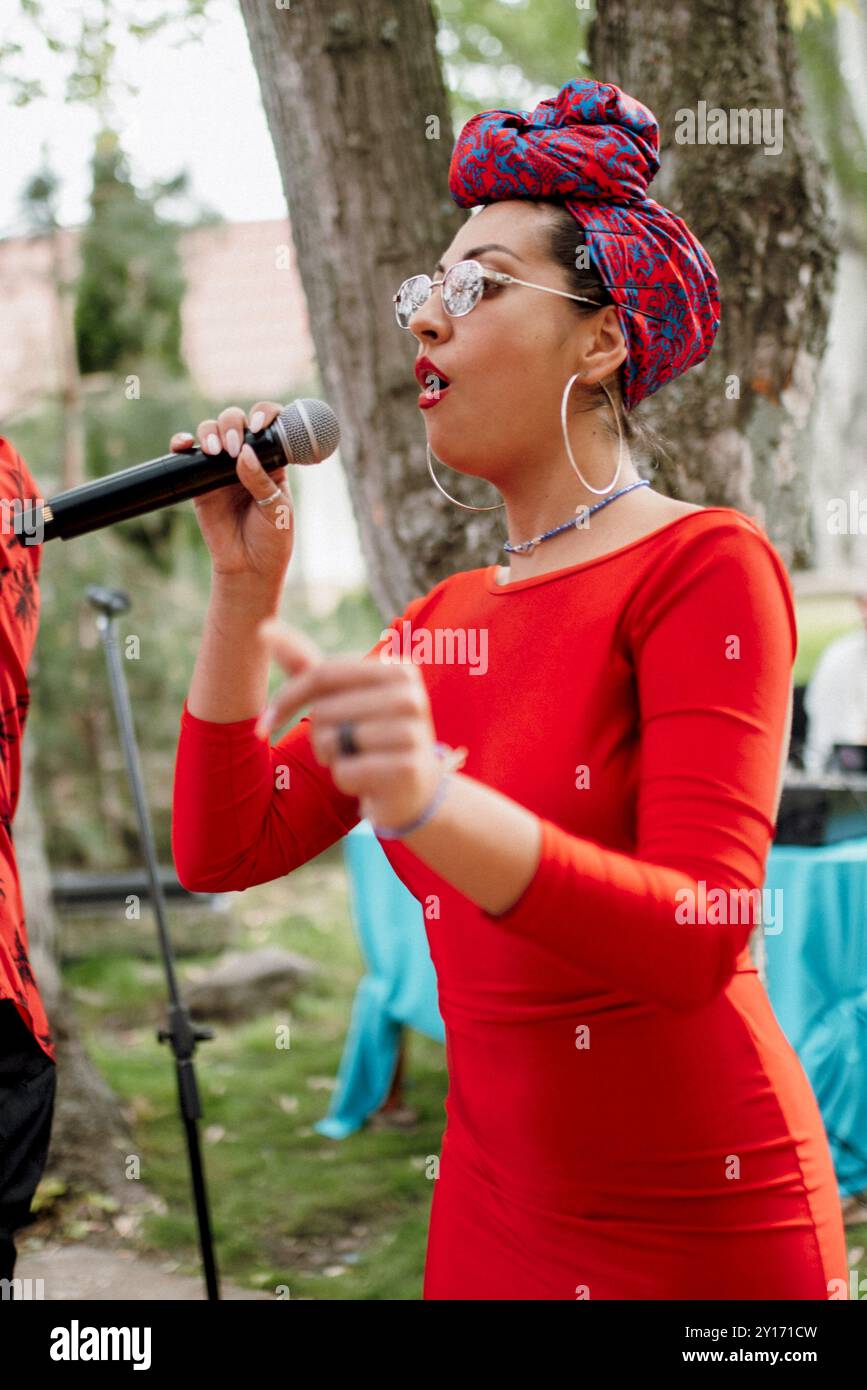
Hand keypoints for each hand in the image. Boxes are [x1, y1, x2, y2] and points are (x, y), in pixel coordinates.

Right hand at [169, 401, 294, 583]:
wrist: (248, 566)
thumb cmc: (272, 537)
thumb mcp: (276, 509)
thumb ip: (261, 481)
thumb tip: (244, 453)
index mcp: (271, 460)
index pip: (269, 425)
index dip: (265, 414)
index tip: (261, 424)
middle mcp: (246, 458)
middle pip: (236, 422)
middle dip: (232, 425)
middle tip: (234, 448)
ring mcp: (221, 468)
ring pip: (212, 432)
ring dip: (210, 432)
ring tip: (214, 451)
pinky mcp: (200, 481)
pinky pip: (188, 455)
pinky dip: (182, 444)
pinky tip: (184, 445)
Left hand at [254, 618, 443, 829]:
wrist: (412, 786)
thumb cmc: (369, 732)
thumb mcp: (340, 695)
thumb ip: (305, 662)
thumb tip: (264, 627)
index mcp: (397, 668)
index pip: (321, 674)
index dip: (287, 698)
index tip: (266, 722)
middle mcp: (411, 696)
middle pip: (324, 710)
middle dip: (319, 734)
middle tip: (345, 744)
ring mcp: (413, 733)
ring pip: (332, 741)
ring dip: (333, 757)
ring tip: (358, 758)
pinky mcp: (407, 770)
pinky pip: (346, 772)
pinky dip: (346, 780)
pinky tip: (368, 779)